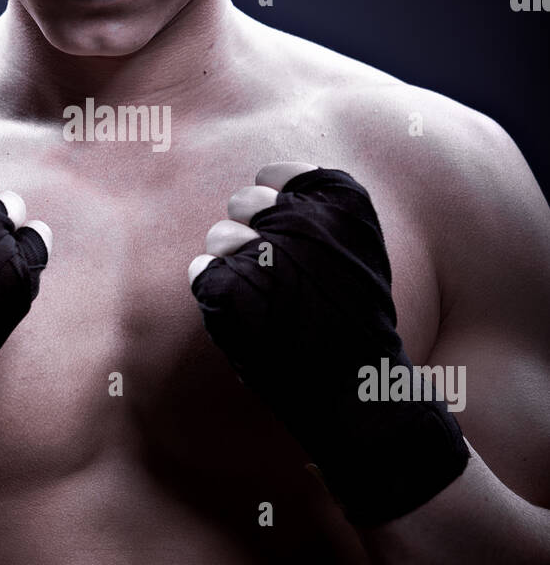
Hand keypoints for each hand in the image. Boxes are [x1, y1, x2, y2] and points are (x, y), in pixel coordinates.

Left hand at [189, 163, 468, 526]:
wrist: (359, 391)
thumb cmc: (360, 325)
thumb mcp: (362, 257)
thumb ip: (323, 218)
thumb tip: (271, 189)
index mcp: (339, 202)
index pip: (279, 174)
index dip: (277, 197)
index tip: (286, 223)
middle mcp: (298, 217)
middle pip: (244, 200)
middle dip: (250, 228)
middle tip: (272, 268)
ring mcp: (260, 251)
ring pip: (220, 237)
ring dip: (231, 260)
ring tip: (262, 297)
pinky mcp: (227, 288)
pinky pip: (202, 273)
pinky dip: (215, 292)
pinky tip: (243, 317)